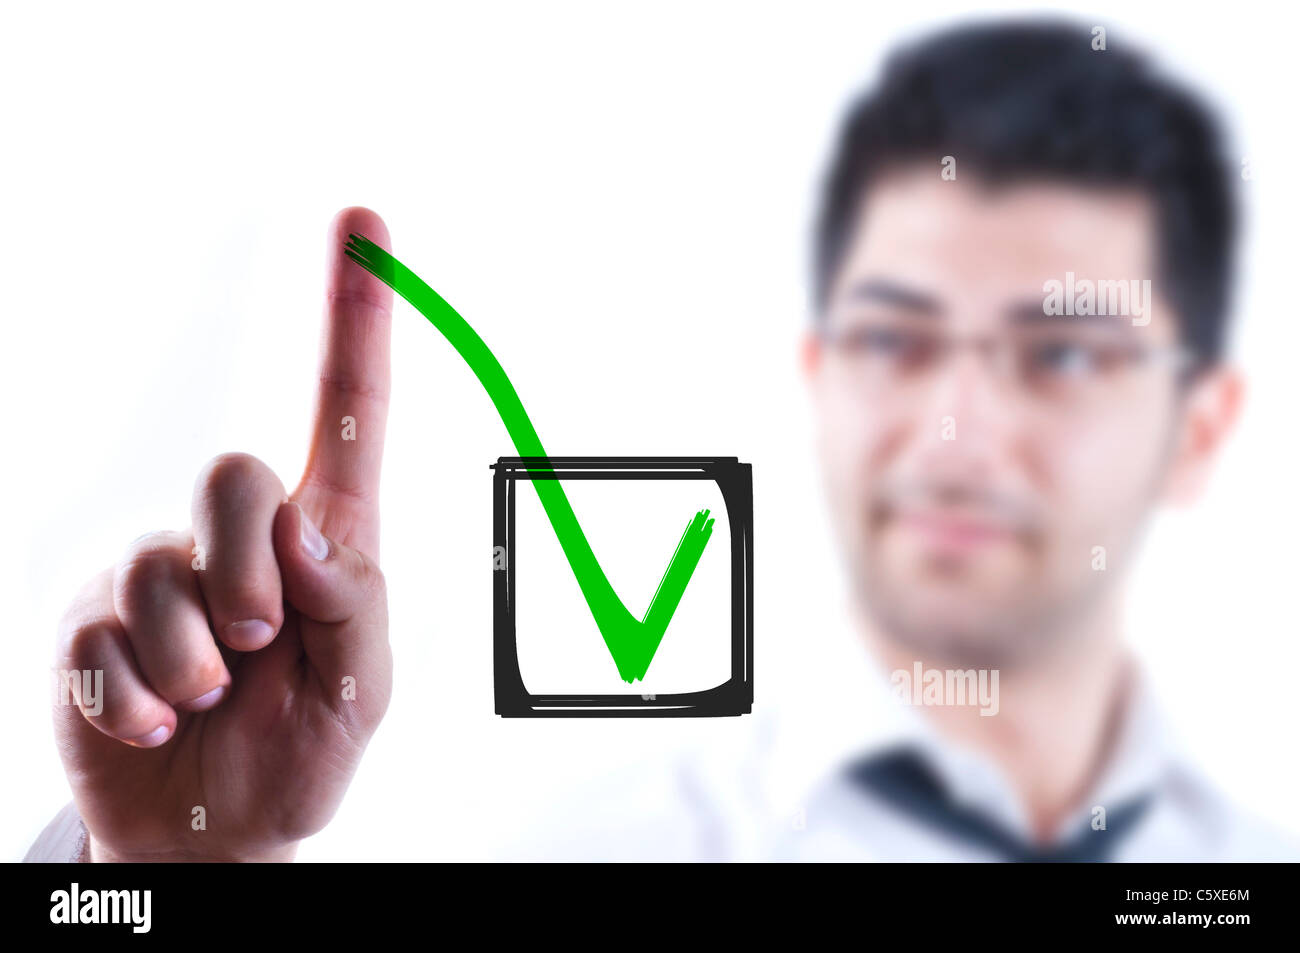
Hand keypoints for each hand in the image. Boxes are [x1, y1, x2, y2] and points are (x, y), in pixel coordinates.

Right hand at [53, 207, 393, 861]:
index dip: (359, 319)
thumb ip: (356, 600)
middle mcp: (237, 538)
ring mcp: (157, 576)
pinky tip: (158, 719)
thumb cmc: (301, 747)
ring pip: (167, 573)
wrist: (217, 834)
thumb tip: (306, 524)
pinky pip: (107, 642)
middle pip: (238, 477)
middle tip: (262, 642)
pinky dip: (143, 701)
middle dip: (250, 575)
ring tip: (212, 698)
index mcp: (323, 540)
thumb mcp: (362, 687)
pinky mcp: (93, 625)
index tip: (370, 227)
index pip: (347, 414)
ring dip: (199, 661)